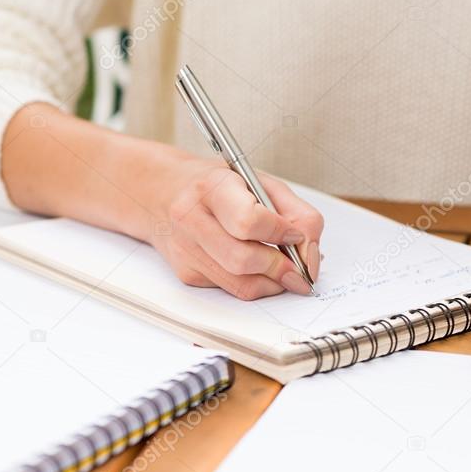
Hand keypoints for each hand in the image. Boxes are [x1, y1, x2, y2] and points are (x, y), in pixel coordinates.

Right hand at [149, 153, 323, 299]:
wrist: (161, 193)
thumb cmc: (217, 186)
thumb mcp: (259, 181)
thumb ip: (294, 211)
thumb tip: (309, 251)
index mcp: (212, 187)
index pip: (249, 221)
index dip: (281, 233)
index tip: (296, 235)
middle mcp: (191, 218)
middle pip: (244, 259)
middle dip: (281, 268)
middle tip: (299, 269)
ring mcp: (185, 250)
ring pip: (240, 284)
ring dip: (272, 283)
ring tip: (285, 270)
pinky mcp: (186, 273)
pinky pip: (231, 290)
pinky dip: (255, 284)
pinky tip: (259, 268)